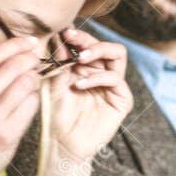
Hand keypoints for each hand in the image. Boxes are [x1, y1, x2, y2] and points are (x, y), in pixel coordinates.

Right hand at [0, 37, 45, 175]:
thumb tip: (8, 55)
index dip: (17, 44)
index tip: (29, 42)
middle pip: (14, 66)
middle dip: (31, 59)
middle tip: (38, 58)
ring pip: (27, 83)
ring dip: (35, 79)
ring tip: (33, 82)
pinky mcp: (7, 134)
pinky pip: (32, 105)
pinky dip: (35, 99)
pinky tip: (31, 101)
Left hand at [41, 28, 131, 175]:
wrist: (63, 143)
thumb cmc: (56, 114)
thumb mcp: (53, 83)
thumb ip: (59, 62)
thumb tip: (59, 36)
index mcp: (87, 68)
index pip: (89, 44)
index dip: (78, 36)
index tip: (63, 32)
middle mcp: (102, 73)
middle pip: (105, 45)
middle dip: (88, 39)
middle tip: (72, 38)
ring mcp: (113, 86)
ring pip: (118, 55)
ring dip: (98, 51)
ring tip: (79, 58)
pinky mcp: (121, 100)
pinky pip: (115, 79)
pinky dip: (97, 78)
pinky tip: (79, 84)